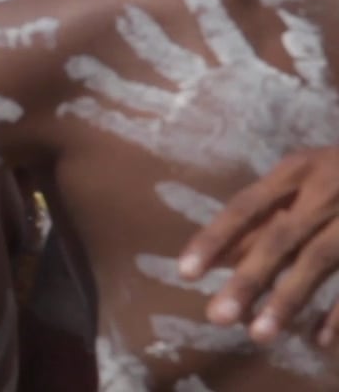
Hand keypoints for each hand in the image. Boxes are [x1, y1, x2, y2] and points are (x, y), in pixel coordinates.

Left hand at [180, 148, 338, 346]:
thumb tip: (220, 257)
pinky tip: (319, 340)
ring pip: (318, 261)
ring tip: (259, 335)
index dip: (215, 239)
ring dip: (287, 300)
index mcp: (296, 171)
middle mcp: (324, 191)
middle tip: (217, 317)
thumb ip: (267, 213)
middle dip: (248, 279)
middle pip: (279, 239)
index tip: (185, 273)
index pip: (246, 207)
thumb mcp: (304, 178)